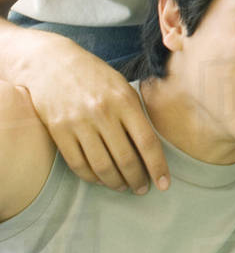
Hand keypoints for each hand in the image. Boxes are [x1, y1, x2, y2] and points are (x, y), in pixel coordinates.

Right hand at [22, 32, 167, 192]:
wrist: (52, 64)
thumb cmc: (95, 75)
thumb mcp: (122, 86)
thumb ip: (136, 112)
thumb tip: (151, 145)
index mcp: (125, 101)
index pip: (147, 142)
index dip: (158, 166)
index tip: (164, 184)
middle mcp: (103, 113)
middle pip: (126, 159)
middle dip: (137, 179)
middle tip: (143, 188)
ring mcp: (79, 124)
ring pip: (102, 166)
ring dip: (116, 182)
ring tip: (124, 187)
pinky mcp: (59, 132)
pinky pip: (78, 164)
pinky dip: (92, 177)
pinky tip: (101, 179)